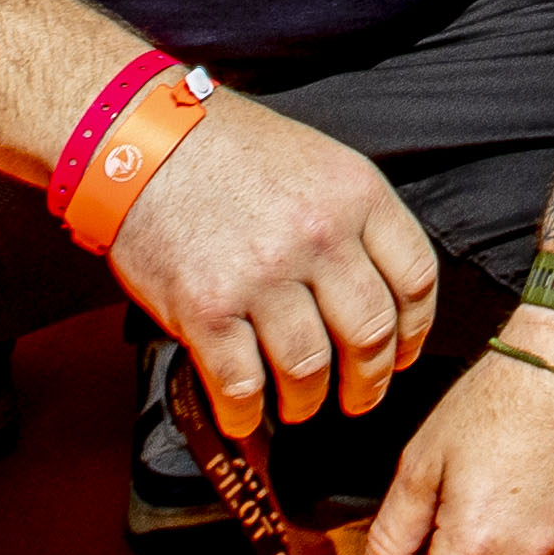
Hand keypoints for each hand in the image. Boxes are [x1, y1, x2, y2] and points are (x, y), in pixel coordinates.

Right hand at [108, 87, 440, 429]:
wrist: (138, 138)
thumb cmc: (228, 149)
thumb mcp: (316, 160)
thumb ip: (352, 219)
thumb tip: (376, 291)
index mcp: (355, 194)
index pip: (415, 278)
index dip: (414, 330)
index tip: (403, 353)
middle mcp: (318, 236)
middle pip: (371, 332)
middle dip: (369, 380)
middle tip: (358, 396)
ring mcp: (261, 275)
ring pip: (310, 369)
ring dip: (307, 401)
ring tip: (299, 405)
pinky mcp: (206, 308)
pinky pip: (242, 386)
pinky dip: (247, 415)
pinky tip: (246, 416)